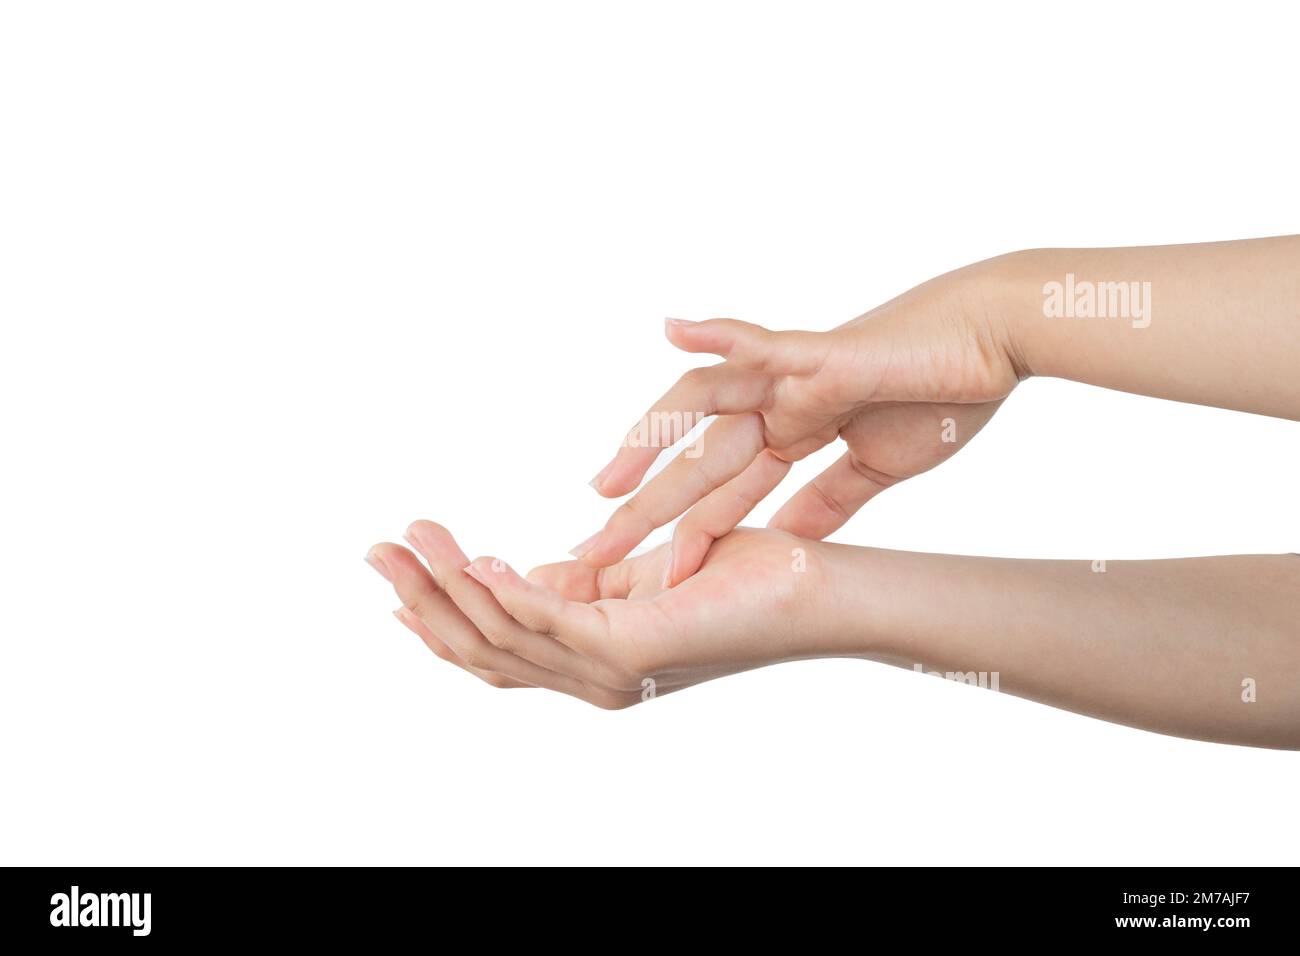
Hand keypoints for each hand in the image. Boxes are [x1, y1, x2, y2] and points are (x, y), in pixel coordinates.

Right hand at [365, 521, 830, 707]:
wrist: (815, 590)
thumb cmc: (743, 576)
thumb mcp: (639, 573)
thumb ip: (581, 580)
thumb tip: (519, 568)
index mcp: (591, 662)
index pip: (496, 652)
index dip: (439, 618)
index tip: (396, 575)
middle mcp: (593, 679)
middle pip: (483, 649)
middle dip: (425, 598)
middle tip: (379, 549)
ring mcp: (611, 671)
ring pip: (505, 636)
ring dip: (451, 585)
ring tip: (414, 537)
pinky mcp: (634, 648)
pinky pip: (551, 620)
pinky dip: (507, 589)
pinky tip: (476, 558)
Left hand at [575, 257, 1023, 585]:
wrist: (995, 339)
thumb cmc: (943, 394)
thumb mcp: (875, 468)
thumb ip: (825, 501)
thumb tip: (784, 542)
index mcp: (792, 434)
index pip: (724, 493)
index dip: (682, 535)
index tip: (637, 577)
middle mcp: (777, 405)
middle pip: (697, 462)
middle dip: (644, 510)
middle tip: (586, 553)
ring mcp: (790, 377)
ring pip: (701, 408)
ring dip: (652, 445)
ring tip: (605, 487)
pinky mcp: (818, 353)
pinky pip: (760, 340)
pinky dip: (719, 335)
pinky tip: (673, 330)